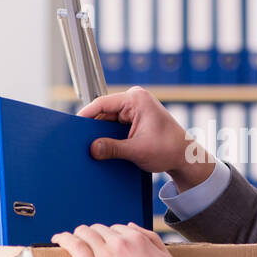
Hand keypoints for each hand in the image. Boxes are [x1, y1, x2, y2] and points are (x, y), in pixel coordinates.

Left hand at [49, 222, 181, 256]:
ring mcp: (105, 256)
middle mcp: (120, 244)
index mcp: (138, 240)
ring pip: (85, 234)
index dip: (111, 236)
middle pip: (99, 230)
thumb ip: (151, 239)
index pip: (117, 229)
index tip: (106, 244)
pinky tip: (58, 239)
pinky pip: (74, 246)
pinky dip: (63, 239)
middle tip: (89, 244)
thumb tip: (131, 226)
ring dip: (78, 234)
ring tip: (71, 240)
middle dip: (94, 235)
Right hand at [77, 86, 201, 174]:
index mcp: (136, 99)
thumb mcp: (138, 150)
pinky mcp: (133, 119)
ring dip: (100, 133)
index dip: (85, 115)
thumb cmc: (170, 149)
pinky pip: (113, 125)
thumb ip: (113, 148)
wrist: (185, 157)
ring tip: (92, 146)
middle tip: (79, 141)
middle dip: (92, 127)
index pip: (102, 103)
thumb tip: (92, 149)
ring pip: (106, 119)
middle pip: (102, 111)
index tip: (71, 126)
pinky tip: (102, 147)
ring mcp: (133, 109)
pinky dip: (107, 136)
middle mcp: (134, 100)